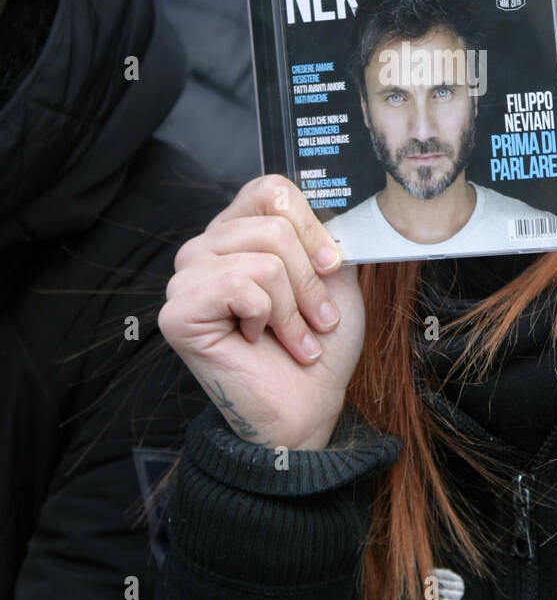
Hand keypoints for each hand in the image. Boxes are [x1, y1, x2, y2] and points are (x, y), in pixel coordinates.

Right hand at [158, 176, 364, 449]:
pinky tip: (256, 341)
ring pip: (264, 257)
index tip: (332, 266)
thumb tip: (334, 208)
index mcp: (239, 231)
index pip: (270, 190)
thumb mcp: (335, 280)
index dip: (310, 225)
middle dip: (310, 280)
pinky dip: (267, 318)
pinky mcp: (177, 311)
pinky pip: (240, 285)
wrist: (306, 409)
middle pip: (273, 226)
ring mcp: (185, 278)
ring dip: (293, 307)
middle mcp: (206, 247)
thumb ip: (325, 237)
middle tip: (318, 320)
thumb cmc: (318, 346)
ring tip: (295, 338)